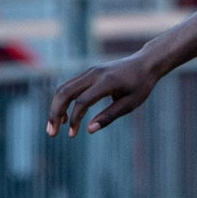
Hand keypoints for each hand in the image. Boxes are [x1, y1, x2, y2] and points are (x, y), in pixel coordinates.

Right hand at [46, 52, 163, 136]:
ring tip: (55, 127)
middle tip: (51, 133)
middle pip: (65, 92)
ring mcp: (89, 72)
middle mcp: (94, 74)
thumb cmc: (140, 86)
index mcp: (107, 82)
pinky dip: (63, 101)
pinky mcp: (88, 73)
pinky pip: (69, 86)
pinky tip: (65, 117)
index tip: (73, 134)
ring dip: (55, 108)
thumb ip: (109, 116)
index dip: (75, 119)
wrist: (145, 63)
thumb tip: (89, 130)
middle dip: (55, 113)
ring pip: (63, 89)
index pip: (82, 101)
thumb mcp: (130, 104)